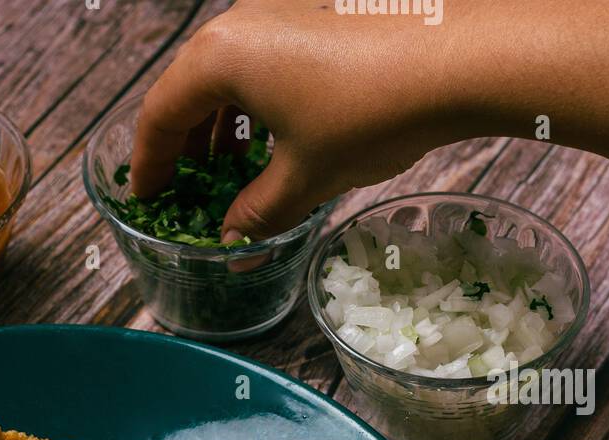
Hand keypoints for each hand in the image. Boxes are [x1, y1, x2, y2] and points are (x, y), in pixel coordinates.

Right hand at [131, 0, 468, 240]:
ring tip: (229, 169)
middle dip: (182, 143)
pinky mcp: (318, 8)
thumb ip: (256, 216)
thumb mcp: (305, 180)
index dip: (148, 165)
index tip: (145, 199)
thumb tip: (234, 246)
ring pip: (228, 70)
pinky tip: (278, 134)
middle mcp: (240, 20)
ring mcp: (281, 6)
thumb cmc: (372, 115)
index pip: (159, 115)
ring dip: (219, 122)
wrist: (462, 57)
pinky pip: (265, 57)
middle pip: (188, 87)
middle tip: (181, 188)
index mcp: (219, 57)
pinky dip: (255, 99)